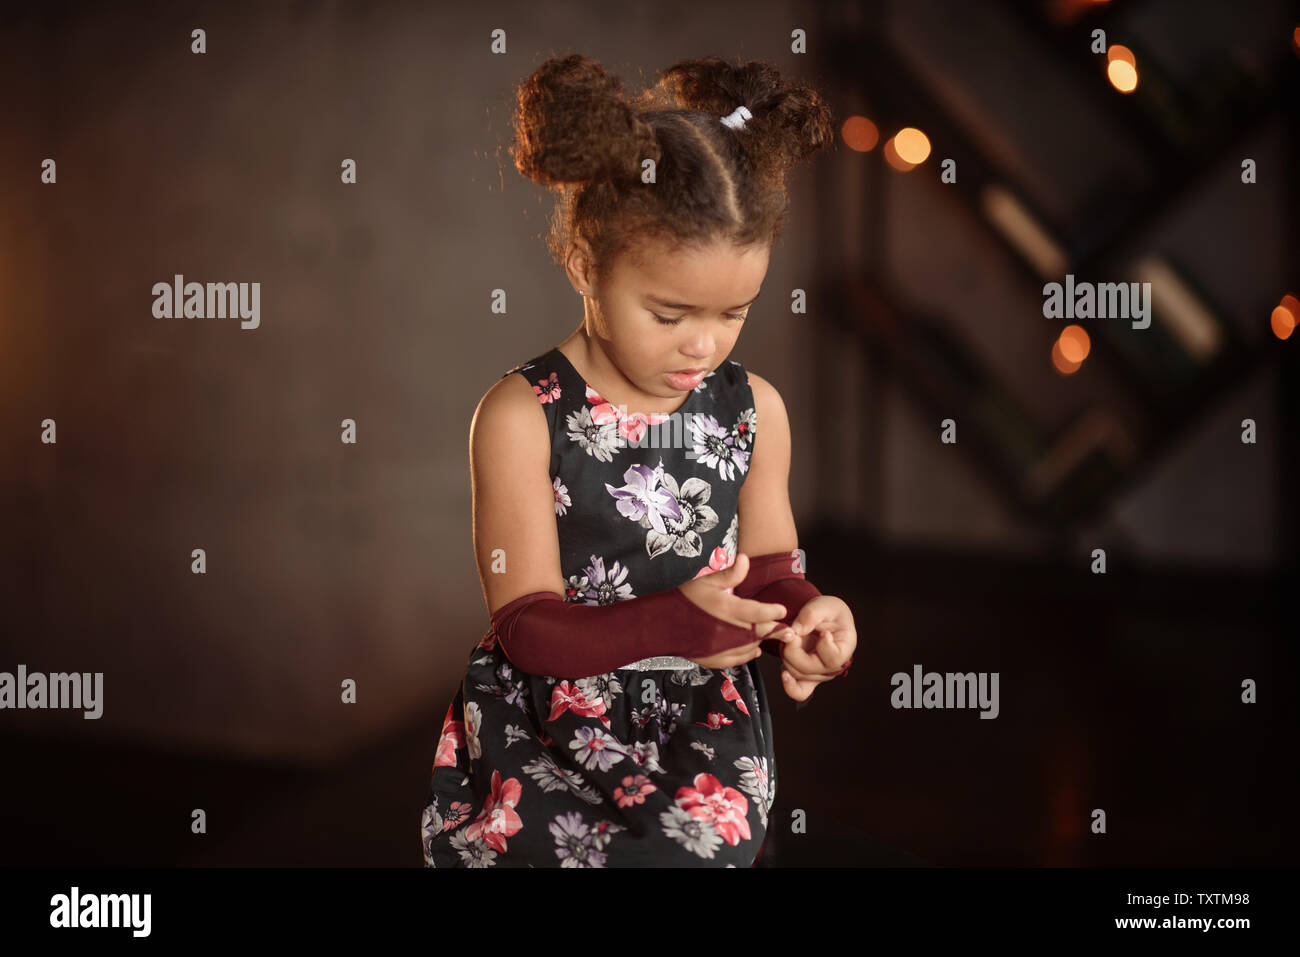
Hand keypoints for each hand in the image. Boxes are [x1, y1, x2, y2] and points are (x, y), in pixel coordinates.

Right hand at [678, 552, 789, 668]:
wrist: (661, 624)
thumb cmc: (684, 600)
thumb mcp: (706, 582)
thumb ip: (729, 574)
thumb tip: (746, 558)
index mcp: (726, 609)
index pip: (757, 612)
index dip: (773, 612)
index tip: (782, 610)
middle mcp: (726, 631)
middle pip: (758, 632)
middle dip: (775, 631)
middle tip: (789, 631)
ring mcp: (720, 647)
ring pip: (750, 647)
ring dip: (761, 641)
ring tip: (771, 636)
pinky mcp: (714, 659)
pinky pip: (738, 659)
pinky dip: (748, 654)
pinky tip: (754, 649)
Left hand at [775, 595, 855, 701]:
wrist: (822, 617)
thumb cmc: (829, 611)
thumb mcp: (824, 604)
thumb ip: (811, 614)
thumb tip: (797, 631)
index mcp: (845, 647)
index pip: (833, 658)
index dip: (824, 646)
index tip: (822, 631)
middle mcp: (834, 665)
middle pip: (811, 669)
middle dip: (794, 649)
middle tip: (793, 631)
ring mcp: (820, 673)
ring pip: (799, 674)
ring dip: (787, 655)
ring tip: (792, 637)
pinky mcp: (808, 676)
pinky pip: (800, 691)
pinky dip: (791, 687)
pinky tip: (784, 675)